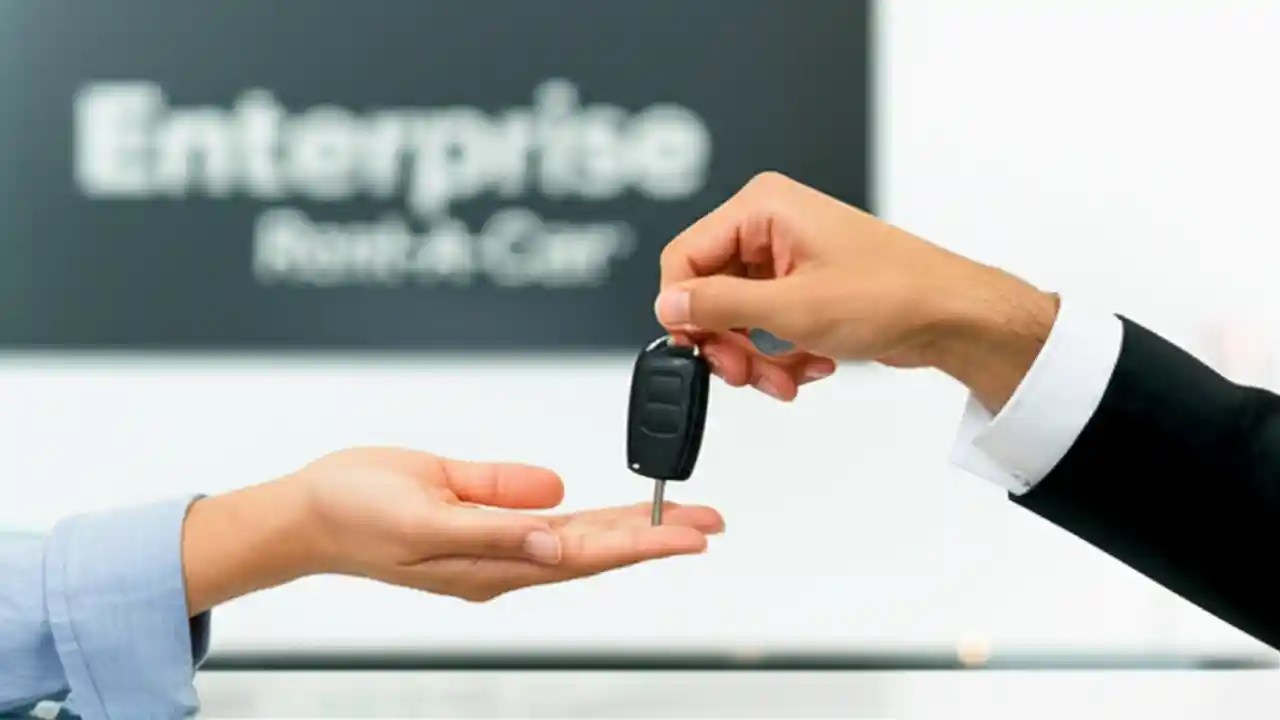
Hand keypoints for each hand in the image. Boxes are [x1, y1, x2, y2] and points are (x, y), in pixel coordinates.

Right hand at [181, 447, 722, 613]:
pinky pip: (548, 519)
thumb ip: (490, 524)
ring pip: (580, 535)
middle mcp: (503, 560)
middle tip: (710, 522)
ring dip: (632, 527)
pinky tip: (615, 514)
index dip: (645, 542)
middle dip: (656, 535)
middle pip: (597, 547)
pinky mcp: (483, 521)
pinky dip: (590, 517)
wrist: (308, 513)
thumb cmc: (354, 511)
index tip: (692, 534)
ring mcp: (495, 544)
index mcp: (492, 564)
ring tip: (681, 518)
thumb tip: (555, 533)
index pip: (587, 553)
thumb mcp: (421, 514)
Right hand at [654, 171, 1057, 409]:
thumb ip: (720, 306)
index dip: (686, 310)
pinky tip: (809, 366)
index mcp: (762, 207)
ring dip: (755, 357)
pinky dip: (779, 355)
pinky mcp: (802, 287)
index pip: (685, 258)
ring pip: (736, 317)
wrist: (952, 317)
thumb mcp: (792, 308)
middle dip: (726, 342)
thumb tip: (670, 305)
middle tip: (744, 373)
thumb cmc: (895, 294)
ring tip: (783, 378)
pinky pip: (765, 326)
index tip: (695, 349)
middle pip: (709, 291)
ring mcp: (787, 257)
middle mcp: (770, 225)